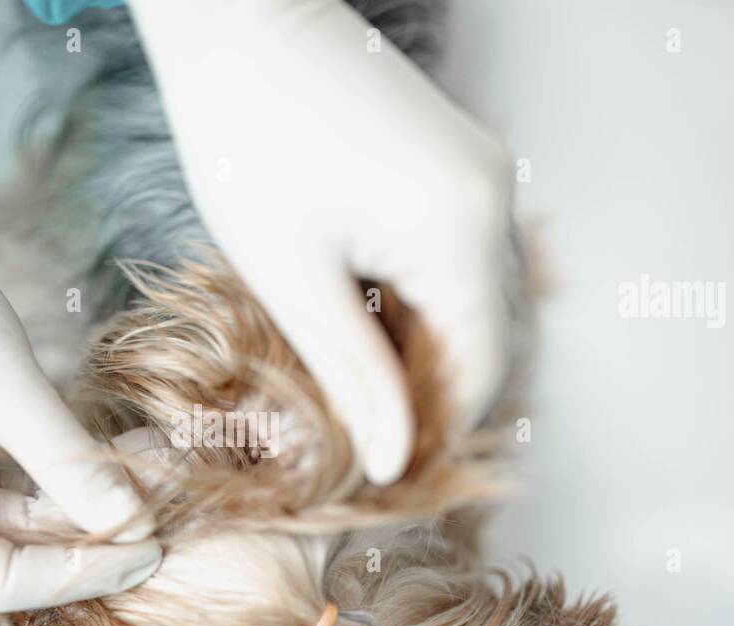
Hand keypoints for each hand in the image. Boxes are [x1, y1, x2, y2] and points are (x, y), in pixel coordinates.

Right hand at [0, 135, 160, 610]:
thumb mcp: (4, 389)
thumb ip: (68, 461)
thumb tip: (137, 524)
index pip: (2, 582)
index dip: (81, 573)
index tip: (151, 549)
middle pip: (21, 555)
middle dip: (96, 528)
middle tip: (171, 503)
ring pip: (32, 517)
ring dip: (93, 495)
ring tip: (163, 463)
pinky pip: (25, 482)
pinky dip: (72, 468)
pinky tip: (132, 447)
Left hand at [130, 0, 513, 483]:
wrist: (239, 18)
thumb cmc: (246, 139)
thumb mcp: (293, 278)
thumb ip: (353, 375)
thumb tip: (391, 462)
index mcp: (460, 234)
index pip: (477, 374)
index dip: (429, 435)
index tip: (371, 473)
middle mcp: (494, 204)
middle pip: (479, 340)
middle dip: (418, 396)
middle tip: (344, 432)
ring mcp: (482, 177)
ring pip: (465, 302)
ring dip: (412, 348)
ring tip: (338, 375)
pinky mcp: (459, 163)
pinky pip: (453, 258)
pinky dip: (411, 300)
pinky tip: (353, 311)